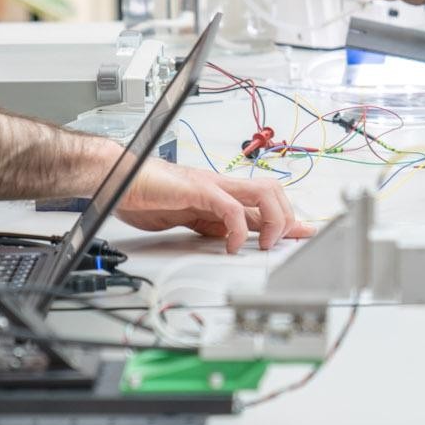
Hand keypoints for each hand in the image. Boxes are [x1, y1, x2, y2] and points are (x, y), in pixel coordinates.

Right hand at [115, 162, 310, 253]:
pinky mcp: (199, 190)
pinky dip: (239, 229)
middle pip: (273, 191)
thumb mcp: (189, 219)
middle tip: (280, 243)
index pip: (265, 202)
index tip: (305, 233)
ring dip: (273, 220)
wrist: (118, 179)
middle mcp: (222, 185)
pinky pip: (231, 207)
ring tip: (264, 244)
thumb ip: (213, 226)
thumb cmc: (146, 195)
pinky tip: (232, 245)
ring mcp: (212, 185)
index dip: (288, 219)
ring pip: (264, 192)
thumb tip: (233, 240)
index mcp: (221, 192)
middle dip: (287, 218)